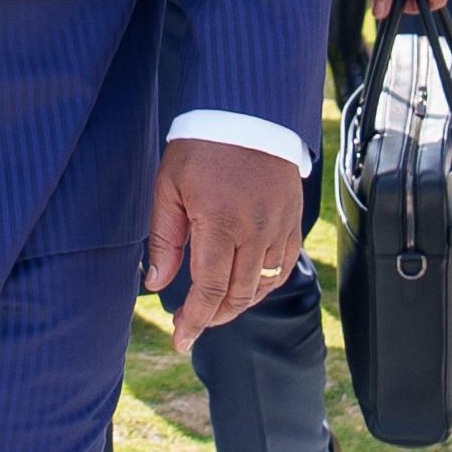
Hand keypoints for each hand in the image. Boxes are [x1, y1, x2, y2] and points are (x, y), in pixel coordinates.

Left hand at [148, 138, 307, 349]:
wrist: (248, 112)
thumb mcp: (169, 187)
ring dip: (238, 304)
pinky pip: (284, 266)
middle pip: (238, 295)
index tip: (181, 339)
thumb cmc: (201, 146)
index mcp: (221, 223)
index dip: (195, 321)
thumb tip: (157, 283)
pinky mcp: (294, 220)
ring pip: (264, 285)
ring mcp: (280, 226)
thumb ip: (164, 239)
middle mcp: (256, 230)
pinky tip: (245, 286)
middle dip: (214, 318)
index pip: (210, 290)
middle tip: (192, 325)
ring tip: (214, 307)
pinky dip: (265, 284)